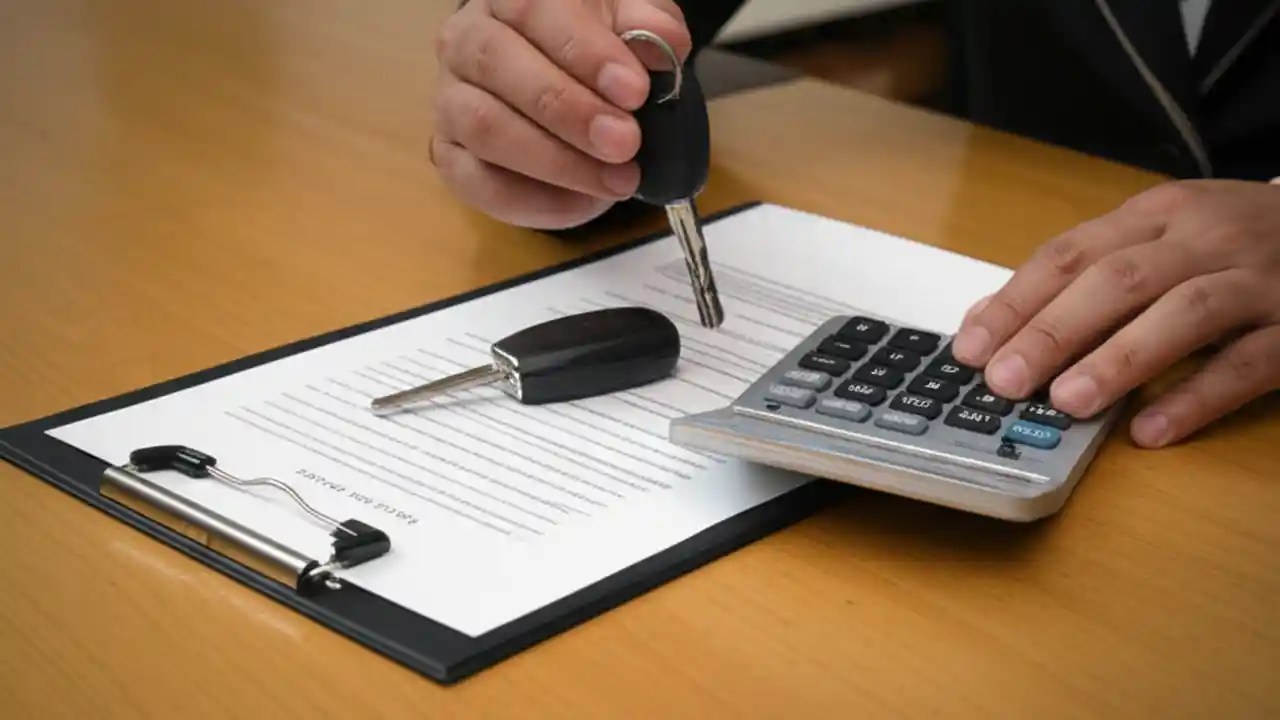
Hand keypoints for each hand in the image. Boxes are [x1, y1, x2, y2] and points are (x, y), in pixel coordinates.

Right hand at [432, 0, 690, 228]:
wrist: (560, 89)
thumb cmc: (592, 49)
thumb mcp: (628, 25)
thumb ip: (647, 27)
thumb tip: (664, 45)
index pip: (534, 10)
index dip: (584, 51)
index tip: (634, 91)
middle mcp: (466, 41)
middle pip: (497, 64)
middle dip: (568, 110)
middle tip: (624, 142)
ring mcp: (450, 100)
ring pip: (483, 127)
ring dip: (554, 161)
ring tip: (617, 180)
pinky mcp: (450, 156)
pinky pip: (478, 184)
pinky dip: (535, 201)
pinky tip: (585, 203)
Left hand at [951, 179, 1279, 447]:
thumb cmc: (1236, 242)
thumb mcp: (1161, 237)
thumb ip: (1081, 274)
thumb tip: (987, 319)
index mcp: (1158, 215)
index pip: (1070, 255)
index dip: (1016, 302)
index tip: (970, 348)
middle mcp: (1205, 238)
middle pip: (1117, 280)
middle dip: (1053, 332)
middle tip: (1004, 380)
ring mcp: (1258, 280)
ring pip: (1183, 313)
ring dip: (1120, 359)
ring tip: (1069, 401)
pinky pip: (1248, 363)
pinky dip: (1197, 396)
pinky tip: (1152, 430)